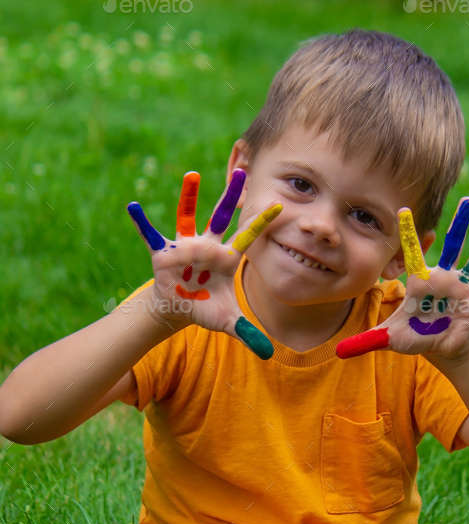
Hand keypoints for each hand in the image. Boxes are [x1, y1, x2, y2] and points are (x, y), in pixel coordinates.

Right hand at [127, 169, 281, 359]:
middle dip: (231, 195)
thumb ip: (248, 333)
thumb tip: (268, 353)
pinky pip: (151, 234)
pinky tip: (133, 206)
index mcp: (227, 259)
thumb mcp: (227, 323)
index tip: (280, 205)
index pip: (248, 238)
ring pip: (189, 215)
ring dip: (189, 196)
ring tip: (192, 175)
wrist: (180, 310)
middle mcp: (208, 246)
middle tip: (243, 170)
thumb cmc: (206, 310)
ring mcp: (186, 246)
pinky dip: (141, 221)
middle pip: (222, 216)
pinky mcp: (164, 252)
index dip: (262, 223)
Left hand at [336, 196, 468, 361]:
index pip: (412, 252)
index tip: (404, 209)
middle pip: (452, 244)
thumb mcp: (389, 339)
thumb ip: (366, 341)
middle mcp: (443, 276)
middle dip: (460, 223)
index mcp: (420, 279)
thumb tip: (336, 352)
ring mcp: (462, 287)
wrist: (438, 346)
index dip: (409, 233)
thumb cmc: (414, 335)